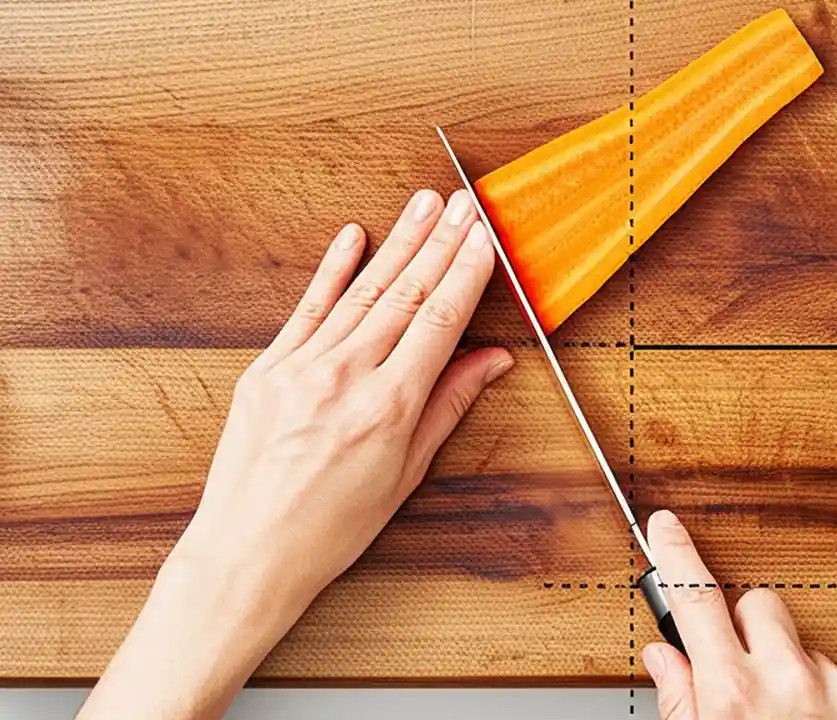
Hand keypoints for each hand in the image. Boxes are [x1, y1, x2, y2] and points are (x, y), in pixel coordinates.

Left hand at [80, 189, 509, 718]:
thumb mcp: (406, 474)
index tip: (485, 239)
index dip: (467, 274)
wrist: (248, 552)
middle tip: (463, 203)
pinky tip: (355, 236)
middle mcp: (346, 378)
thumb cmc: (331, 527)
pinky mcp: (267, 369)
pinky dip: (333, 269)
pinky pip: (307, 308)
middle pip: (405, 295)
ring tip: (423, 204)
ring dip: (398, 243)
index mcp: (389, 408)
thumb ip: (448, 406)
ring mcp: (302, 368)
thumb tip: (491, 361)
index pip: (439, 322)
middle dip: (440, 243)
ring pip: (362, 292)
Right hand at [642, 511, 836, 719]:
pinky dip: (825, 700)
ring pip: (802, 646)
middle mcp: (788, 682)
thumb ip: (681, 702)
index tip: (666, 526)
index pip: (696, 600)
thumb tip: (665, 658)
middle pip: (760, 604)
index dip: (677, 556)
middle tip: (733, 669)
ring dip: (787, 669)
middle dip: (743, 626)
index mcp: (732, 695)